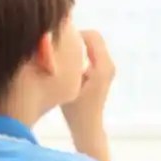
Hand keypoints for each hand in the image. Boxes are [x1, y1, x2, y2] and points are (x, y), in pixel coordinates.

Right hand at [62, 30, 115, 160]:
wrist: (88, 127)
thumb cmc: (76, 110)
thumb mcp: (67, 85)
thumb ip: (63, 64)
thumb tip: (51, 45)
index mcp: (103, 66)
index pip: (92, 36)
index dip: (73, 33)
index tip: (56, 40)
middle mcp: (109, 64)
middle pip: (92, 38)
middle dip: (73, 38)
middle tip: (54, 45)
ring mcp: (107, 68)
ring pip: (91, 46)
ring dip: (75, 46)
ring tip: (57, 53)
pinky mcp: (102, 72)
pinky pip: (90, 53)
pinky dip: (78, 53)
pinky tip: (63, 62)